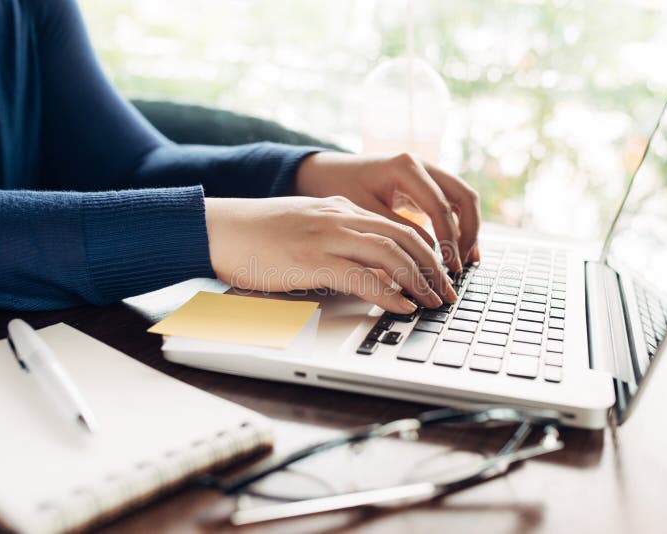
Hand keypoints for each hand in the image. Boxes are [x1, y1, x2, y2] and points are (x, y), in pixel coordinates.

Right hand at [204, 196, 457, 312]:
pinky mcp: (312, 259)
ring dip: (420, 281)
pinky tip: (402, 307)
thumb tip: (366, 265)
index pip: (399, 227)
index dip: (428, 252)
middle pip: (405, 238)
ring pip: (392, 254)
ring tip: (434, 302)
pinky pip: (362, 277)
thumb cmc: (258, 233)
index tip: (441, 274)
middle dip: (434, 268)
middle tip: (448, 292)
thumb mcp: (307, 226)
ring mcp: (327, 236)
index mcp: (342, 209)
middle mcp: (341, 217)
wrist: (218, 229)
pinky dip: (389, 294)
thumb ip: (338, 237)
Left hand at [294, 152, 481, 271]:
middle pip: (464, 197)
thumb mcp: (363, 211)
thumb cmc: (338, 187)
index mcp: (405, 167)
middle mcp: (422, 165)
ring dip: (468, 229)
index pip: (440, 206)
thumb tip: (428, 256)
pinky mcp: (425, 184)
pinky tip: (457, 250)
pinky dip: (459, 225)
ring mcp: (427, 172)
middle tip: (463, 265)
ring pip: (463, 199)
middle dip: (469, 233)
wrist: (326, 172)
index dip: (449, 239)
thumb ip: (396, 231)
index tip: (449, 266)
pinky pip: (452, 203)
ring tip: (467, 261)